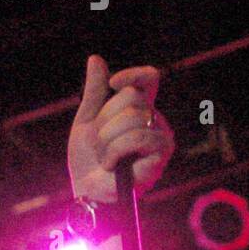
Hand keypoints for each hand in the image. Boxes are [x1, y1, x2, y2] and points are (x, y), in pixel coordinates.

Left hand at [68, 54, 174, 203]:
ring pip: (133, 117)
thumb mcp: (86, 120)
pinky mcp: (162, 155)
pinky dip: (115, 151)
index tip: (114, 83)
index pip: (149, 79)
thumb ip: (94, 92)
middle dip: (105, 120)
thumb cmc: (88, 158)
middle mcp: (154, 119)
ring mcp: (161, 137)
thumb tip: (96, 59)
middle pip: (132, 98)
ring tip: (105, 156)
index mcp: (138, 108)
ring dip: (107, 139)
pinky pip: (138, 137)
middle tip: (100, 143)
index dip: (134, 75)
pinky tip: (111, 164)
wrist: (87, 190)